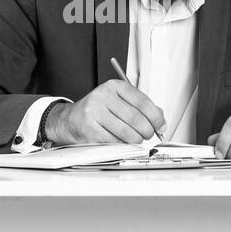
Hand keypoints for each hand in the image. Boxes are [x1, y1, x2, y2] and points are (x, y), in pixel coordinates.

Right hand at [45, 80, 166, 144]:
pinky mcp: (89, 128)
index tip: (161, 126)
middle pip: (136, 118)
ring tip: (136, 139)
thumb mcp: (118, 102)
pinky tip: (122, 142)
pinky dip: (122, 144)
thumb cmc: (97, 111)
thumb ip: (140, 108)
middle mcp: (103, 96)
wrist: (69, 120)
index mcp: (114, 86)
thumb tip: (161, 121)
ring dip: (136, 140)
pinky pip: (114, 141)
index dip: (156, 117)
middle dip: (147, 131)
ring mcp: (94, 112)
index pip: (143, 101)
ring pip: (127, 132)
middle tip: (148, 135)